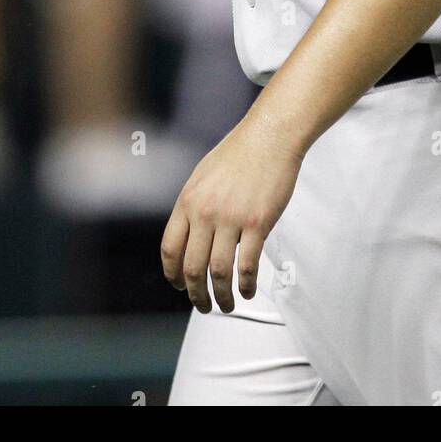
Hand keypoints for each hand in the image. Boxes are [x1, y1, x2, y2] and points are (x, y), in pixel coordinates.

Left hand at [160, 112, 302, 313]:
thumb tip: (191, 235)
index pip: (170, 249)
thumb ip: (194, 206)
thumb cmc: (239, 153)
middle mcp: (205, 212)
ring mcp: (231, 219)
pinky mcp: (258, 223)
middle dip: (196, 294)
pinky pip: (247, 265)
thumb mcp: (203, 176)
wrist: (270, 136)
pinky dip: (245, 285)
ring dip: (221, 296)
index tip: (180, 286)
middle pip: (193, 268)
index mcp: (188, 201)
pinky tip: (247, 291)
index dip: (173, 274)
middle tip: (203, 305)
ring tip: (226, 304)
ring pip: (219, 272)